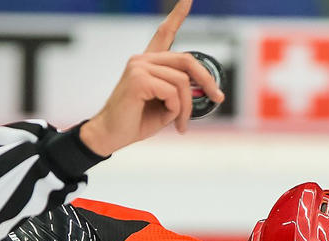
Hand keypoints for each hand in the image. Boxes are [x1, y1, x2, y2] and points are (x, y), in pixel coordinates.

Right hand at [78, 0, 224, 155]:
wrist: (110, 136)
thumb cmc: (136, 121)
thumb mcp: (165, 105)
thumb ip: (181, 93)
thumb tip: (205, 90)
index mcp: (149, 63)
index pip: (164, 33)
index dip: (177, 15)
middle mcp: (143, 59)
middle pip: (187, 60)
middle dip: (206, 81)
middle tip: (217, 98)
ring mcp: (139, 67)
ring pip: (182, 82)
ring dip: (186, 107)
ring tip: (179, 123)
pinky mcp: (138, 78)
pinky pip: (172, 92)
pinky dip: (175, 110)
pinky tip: (165, 118)